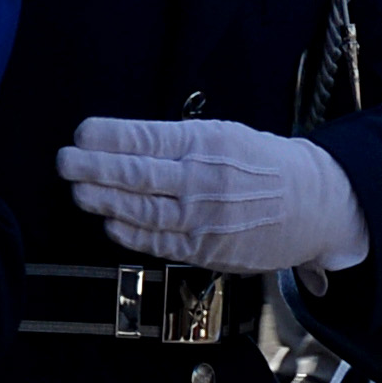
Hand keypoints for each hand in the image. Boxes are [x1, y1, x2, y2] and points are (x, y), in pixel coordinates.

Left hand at [57, 118, 367, 273]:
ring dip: (106, 201)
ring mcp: (205, 218)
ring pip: (144, 210)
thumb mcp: (226, 135)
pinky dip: (131, 233)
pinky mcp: (207, 249)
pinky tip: (110, 222)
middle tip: (66, 162)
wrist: (315, 204)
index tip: (82, 132)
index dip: (110, 137)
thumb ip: (178, 141)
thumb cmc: (264, 165)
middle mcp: (203, 179)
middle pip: (139, 174)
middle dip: (96, 168)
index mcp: (208, 143)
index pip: (148, 138)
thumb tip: (124, 142)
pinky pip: (160, 242)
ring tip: (79, 191)